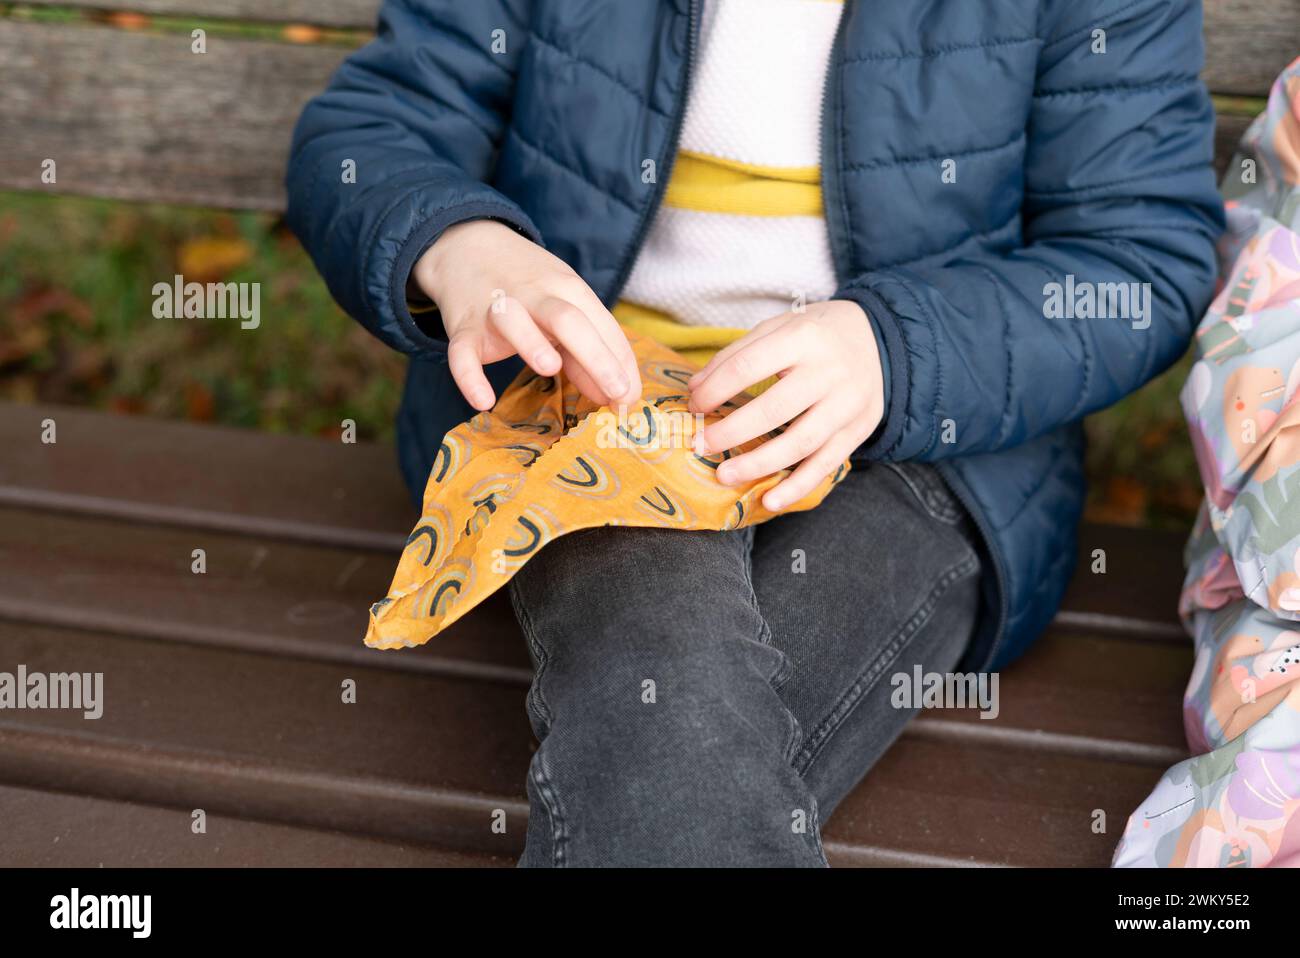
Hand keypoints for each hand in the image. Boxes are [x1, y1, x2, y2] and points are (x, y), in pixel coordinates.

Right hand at [413, 220, 640, 409]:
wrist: (468, 247)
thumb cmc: (530, 287)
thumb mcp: (564, 307)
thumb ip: (588, 353)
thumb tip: (617, 397)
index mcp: (568, 290)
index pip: (601, 325)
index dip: (620, 363)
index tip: (631, 398)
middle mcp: (535, 296)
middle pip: (568, 320)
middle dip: (596, 356)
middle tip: (617, 392)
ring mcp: (497, 311)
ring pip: (513, 322)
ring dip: (531, 342)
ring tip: (550, 368)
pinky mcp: (464, 328)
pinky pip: (462, 352)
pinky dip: (469, 376)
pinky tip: (483, 401)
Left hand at [687, 300, 884, 510]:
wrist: (879, 341)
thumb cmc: (815, 336)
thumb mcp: (778, 328)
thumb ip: (736, 355)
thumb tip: (695, 390)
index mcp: (802, 337)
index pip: (748, 366)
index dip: (715, 390)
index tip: (694, 407)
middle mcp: (829, 372)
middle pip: (774, 410)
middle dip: (731, 432)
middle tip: (700, 446)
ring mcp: (847, 404)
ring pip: (800, 443)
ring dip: (758, 464)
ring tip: (725, 475)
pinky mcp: (858, 431)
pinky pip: (826, 464)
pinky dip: (797, 487)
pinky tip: (770, 500)